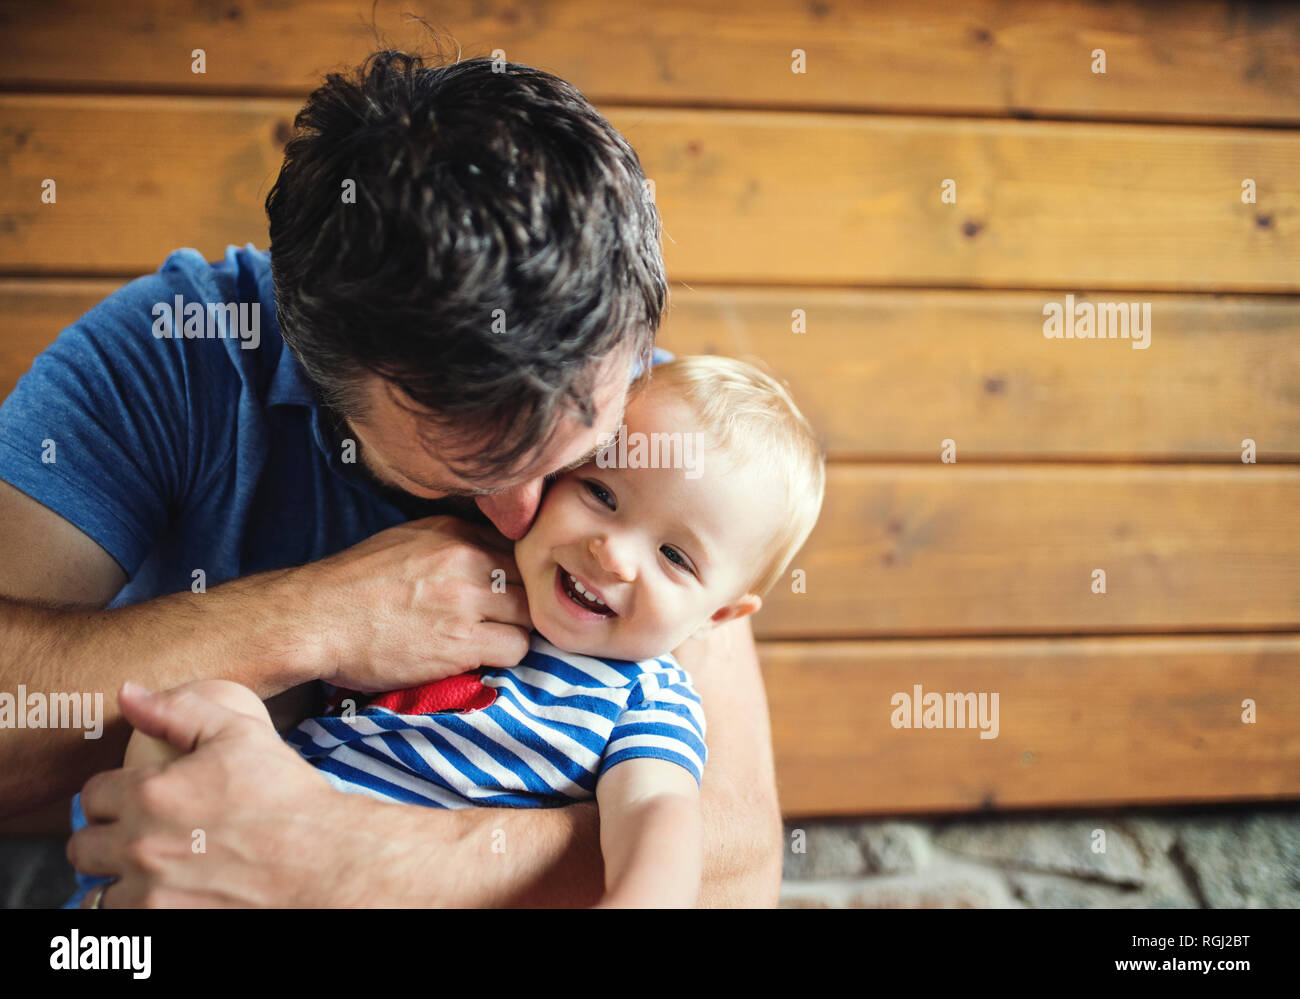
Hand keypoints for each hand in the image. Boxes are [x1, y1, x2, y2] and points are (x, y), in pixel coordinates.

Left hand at [68, 683, 354, 906]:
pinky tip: (164, 898)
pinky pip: (117, 927)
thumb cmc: (288, 798)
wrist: (323, 864)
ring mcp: (148, 895)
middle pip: (82, 847)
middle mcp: (139, 846)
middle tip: (140, 837)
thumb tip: (128, 693)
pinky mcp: (162, 928)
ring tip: (150, 874)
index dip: (114, 794)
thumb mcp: (240, 735)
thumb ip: (179, 710)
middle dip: (105, 839)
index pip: (93, 795)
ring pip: (96, 893)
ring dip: (117, 881)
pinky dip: (133, 913)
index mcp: (149, 793)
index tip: (136, 800)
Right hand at [294, 515, 531, 691]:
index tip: (508, 590)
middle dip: (523, 601)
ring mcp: (466, 600)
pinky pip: (516, 647)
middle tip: (504, 619)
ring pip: (529, 614)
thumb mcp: (405, 541)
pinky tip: (480, 656)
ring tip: (490, 639)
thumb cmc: (352, 585)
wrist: (314, 620)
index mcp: (453, 532)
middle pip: (530, 580)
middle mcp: (465, 559)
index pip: (517, 547)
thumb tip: (487, 554)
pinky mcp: (461, 641)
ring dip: (516, 629)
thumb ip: (451, 543)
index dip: (518, 573)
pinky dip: (505, 655)